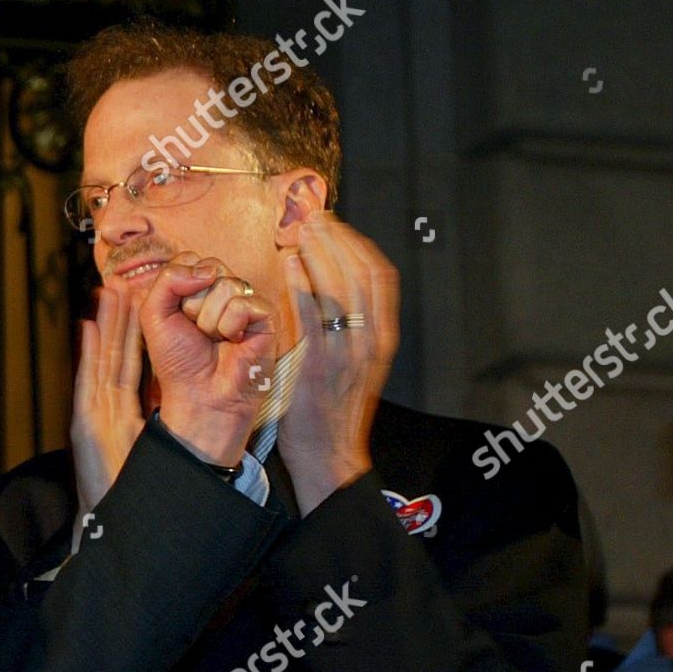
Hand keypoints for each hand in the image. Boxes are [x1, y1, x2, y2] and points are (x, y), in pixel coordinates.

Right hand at [70, 287, 145, 512]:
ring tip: (107, 294)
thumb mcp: (140, 447)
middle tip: (119, 283)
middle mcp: (104, 405)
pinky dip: (88, 356)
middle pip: (113, 354)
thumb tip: (160, 396)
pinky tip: (88, 329)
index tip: (133, 302)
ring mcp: (94, 412)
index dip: (128, 332)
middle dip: (116, 319)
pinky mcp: (86, 423)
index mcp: (118, 410)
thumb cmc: (127, 485)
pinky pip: (90, 382)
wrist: (114, 519)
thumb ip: (145, 419)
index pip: (125, 362)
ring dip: (104, 326)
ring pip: (102, 360)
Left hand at [140, 254, 276, 465]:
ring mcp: (247, 301)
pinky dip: (231, 327)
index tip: (178, 317)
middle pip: (210, 268)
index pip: (189, 259)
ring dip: (211, 320)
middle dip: (193, 305)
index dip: (178, 288)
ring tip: (215, 340)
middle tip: (198, 332)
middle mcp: (224, 289)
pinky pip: (244, 304)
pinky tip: (234, 343)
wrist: (199, 395)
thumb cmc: (178, 359)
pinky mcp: (267, 317)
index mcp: (198, 284)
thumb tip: (206, 269)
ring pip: (227, 285)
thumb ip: (167, 279)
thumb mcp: (154, 315)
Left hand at [279, 216, 398, 513]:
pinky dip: (304, 285)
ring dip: (321, 253)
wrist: (330, 455)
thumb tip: (328, 285)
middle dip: (339, 238)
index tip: (334, 224)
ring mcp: (347, 352)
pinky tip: (290, 264)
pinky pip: (314, 317)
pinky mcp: (319, 364)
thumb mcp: (352, 362)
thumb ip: (345, 327)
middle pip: (362, 273)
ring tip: (300, 231)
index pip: (379, 276)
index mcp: (382, 337)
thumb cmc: (334, 408)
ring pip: (342, 288)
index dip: (357, 243)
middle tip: (313, 216)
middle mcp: (371, 340)